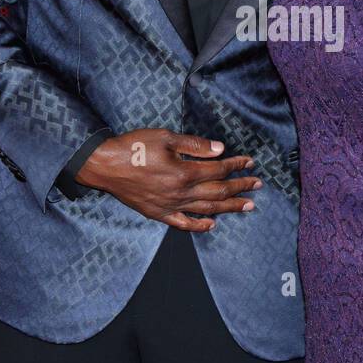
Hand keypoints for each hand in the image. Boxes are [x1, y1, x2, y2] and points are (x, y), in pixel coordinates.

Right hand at [75, 128, 261, 230]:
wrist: (104, 166)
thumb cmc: (134, 147)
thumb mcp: (166, 137)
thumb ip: (195, 145)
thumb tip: (220, 149)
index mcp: (184, 172)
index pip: (218, 170)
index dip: (236, 166)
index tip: (249, 163)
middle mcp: (180, 193)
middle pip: (218, 192)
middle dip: (240, 188)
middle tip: (257, 186)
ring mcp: (170, 206)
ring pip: (206, 209)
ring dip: (229, 208)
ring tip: (247, 206)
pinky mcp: (158, 213)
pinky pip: (183, 223)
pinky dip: (199, 225)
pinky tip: (212, 224)